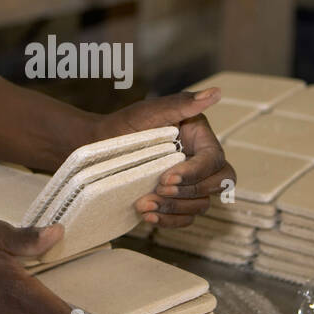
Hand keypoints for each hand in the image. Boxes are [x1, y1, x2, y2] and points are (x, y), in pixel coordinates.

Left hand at [95, 88, 234, 228]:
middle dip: (188, 192)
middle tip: (158, 190)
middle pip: (217, 183)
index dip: (195, 172)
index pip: (213, 159)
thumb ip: (182, 104)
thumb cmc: (122, 127)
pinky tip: (147, 216)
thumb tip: (215, 93)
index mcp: (199, 137)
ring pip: (201, 204)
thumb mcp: (149, 112)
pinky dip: (169, 221)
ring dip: (174, 208)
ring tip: (144, 205)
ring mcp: (190, 183)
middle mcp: (199, 160)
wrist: (95, 151)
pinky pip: (186, 218)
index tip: (167, 177)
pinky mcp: (176, 201)